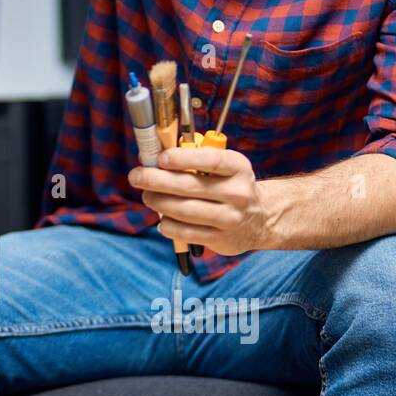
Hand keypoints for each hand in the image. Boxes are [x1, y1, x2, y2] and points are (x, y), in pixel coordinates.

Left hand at [127, 146, 273, 255]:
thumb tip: (150, 156)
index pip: (209, 160)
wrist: (259, 219)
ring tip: (147, 196)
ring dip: (158, 202)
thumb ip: (191, 159)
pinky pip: (186, 232)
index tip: (160, 158)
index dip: (182, 158)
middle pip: (189, 186)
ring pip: (183, 210)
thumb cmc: (228, 186)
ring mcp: (230, 218)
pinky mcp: (221, 239)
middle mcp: (238, 193)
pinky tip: (162, 219)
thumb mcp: (222, 167)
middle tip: (136, 176)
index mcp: (238, 167)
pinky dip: (167, 225)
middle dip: (155, 180)